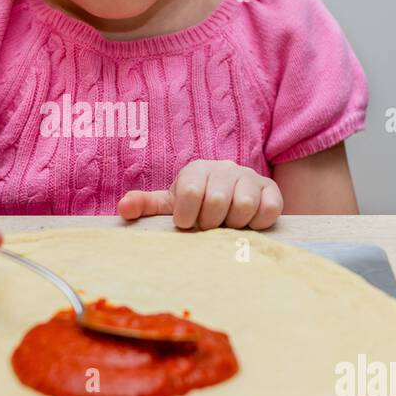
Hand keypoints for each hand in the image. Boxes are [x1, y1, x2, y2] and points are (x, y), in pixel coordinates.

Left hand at [117, 159, 282, 230]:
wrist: (234, 199)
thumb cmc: (197, 205)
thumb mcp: (171, 204)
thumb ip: (147, 205)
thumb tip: (123, 208)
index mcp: (196, 170)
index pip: (189, 192)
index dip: (187, 216)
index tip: (187, 223)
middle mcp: (224, 169)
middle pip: (216, 201)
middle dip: (210, 223)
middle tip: (208, 226)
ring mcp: (250, 178)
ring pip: (243, 206)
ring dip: (233, 225)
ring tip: (227, 225)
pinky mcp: (272, 192)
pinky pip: (268, 210)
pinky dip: (257, 223)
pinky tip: (248, 225)